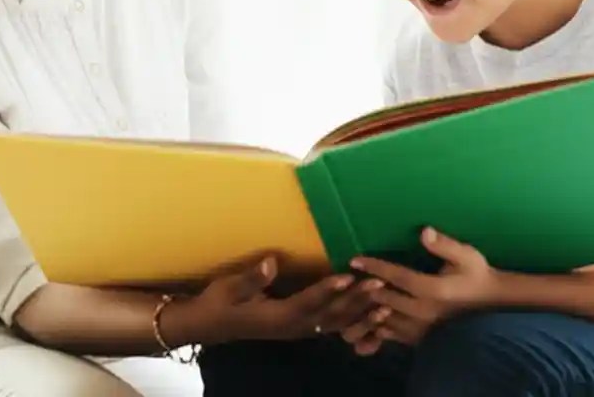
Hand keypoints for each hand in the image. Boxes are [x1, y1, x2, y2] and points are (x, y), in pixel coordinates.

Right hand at [165, 257, 367, 343]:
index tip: (347, 277)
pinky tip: (372, 314)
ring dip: (360, 313)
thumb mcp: (228, 289)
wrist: (209, 325)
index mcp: (276, 317)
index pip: (306, 302)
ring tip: (385, 302)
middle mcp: (292, 327)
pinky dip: (353, 321)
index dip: (327, 290)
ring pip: (335, 324)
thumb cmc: (219, 304)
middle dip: (355, 301)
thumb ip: (251, 278)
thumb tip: (271, 262)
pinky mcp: (302, 328)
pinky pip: (332, 327)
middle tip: (378, 284)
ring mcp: (298, 330)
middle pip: (329, 316)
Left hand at [342, 227, 497, 353]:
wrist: (492, 303)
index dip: (374, 267)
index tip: (354, 260)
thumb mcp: (466, 255)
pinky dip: (377, 324)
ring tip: (352, 296)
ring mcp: (421, 328)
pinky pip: (392, 335)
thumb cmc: (477, 274)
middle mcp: (424, 312)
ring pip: (384, 320)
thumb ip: (444, 245)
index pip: (396, 277)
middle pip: (384, 299)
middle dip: (365, 288)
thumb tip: (424, 232)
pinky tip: (367, 314)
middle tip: (347, 277)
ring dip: (368, 308)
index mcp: (432, 290)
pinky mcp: (421, 339)